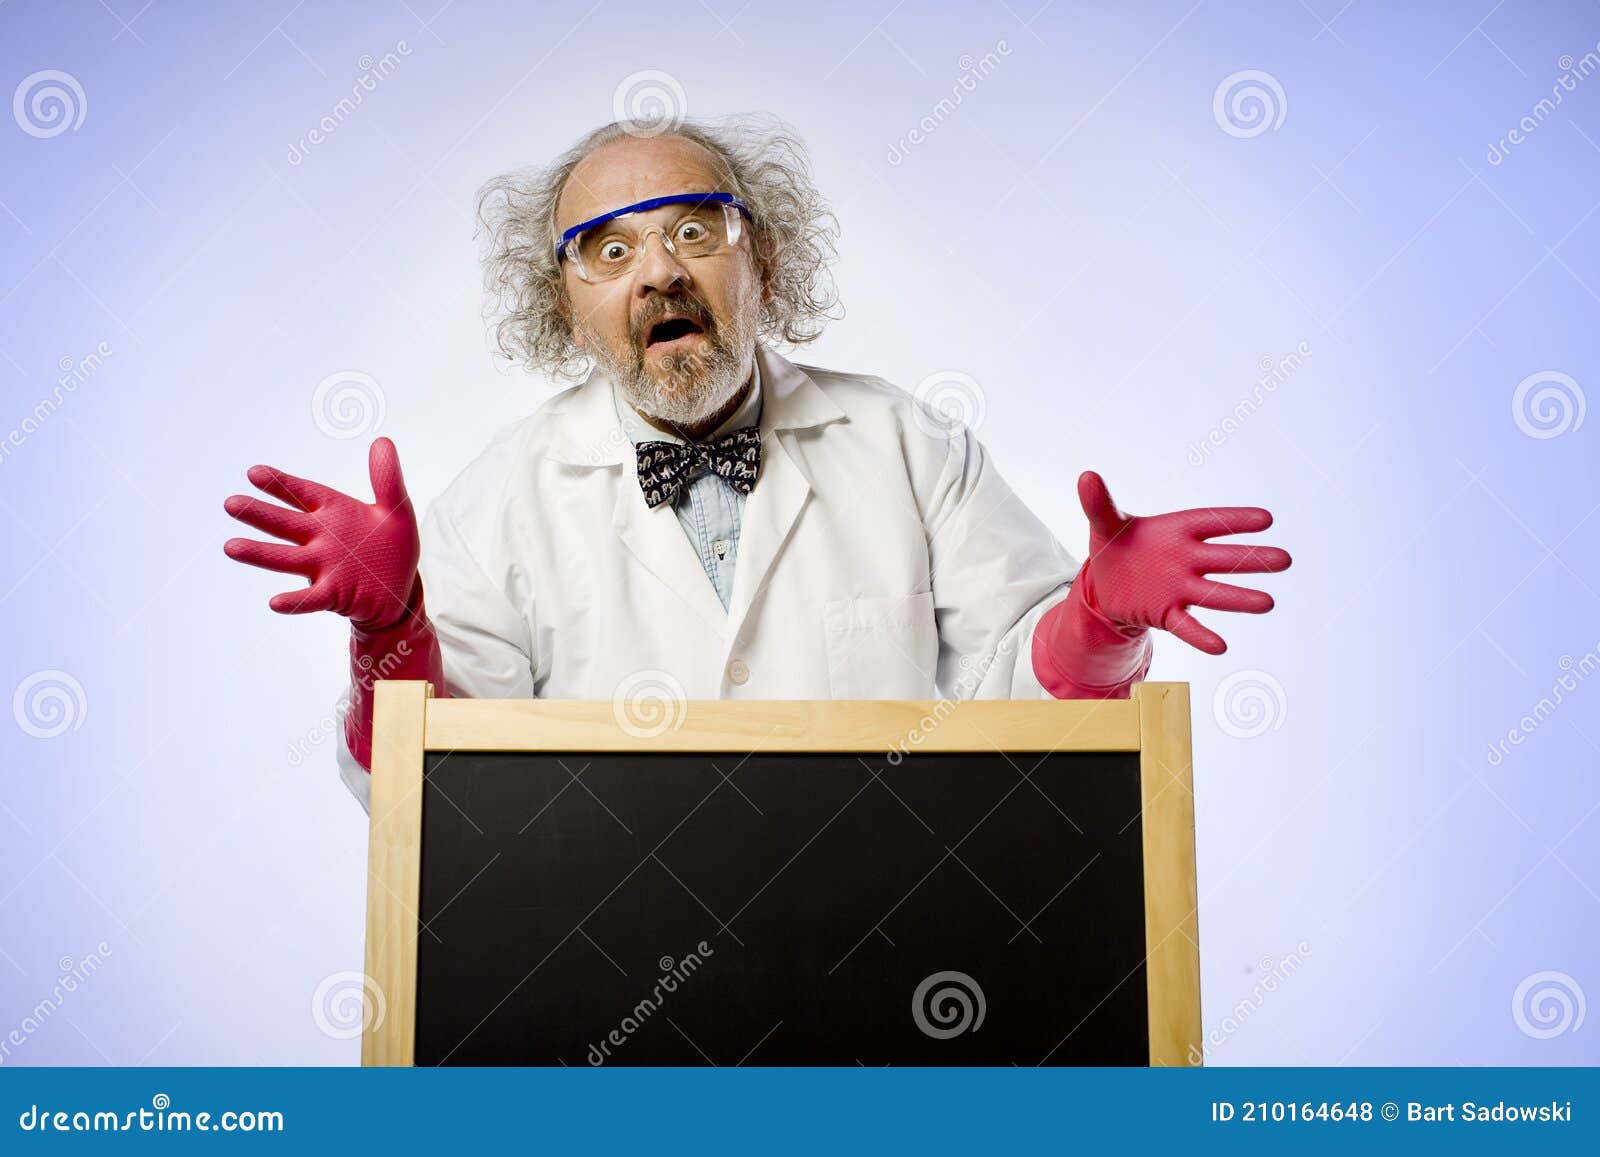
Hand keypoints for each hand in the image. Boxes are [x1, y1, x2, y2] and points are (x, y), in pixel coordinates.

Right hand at [224, 437, 420, 630]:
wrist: (398, 589)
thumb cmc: (392, 547)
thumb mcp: (396, 510)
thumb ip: (387, 478)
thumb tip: (382, 440)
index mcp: (334, 513)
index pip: (304, 493)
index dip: (281, 484)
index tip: (254, 472)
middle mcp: (322, 538)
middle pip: (286, 523)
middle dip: (259, 513)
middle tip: (230, 503)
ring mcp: (324, 567)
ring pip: (287, 558)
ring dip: (260, 553)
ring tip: (230, 547)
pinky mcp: (332, 594)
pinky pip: (310, 598)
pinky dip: (294, 600)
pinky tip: (274, 602)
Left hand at [1075, 470, 1290, 654]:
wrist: (1105, 584)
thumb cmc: (1117, 546)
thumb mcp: (1105, 523)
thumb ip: (1099, 503)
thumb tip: (1085, 476)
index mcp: (1178, 530)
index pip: (1212, 522)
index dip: (1237, 520)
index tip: (1266, 519)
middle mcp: (1187, 559)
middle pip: (1224, 559)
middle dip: (1252, 560)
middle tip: (1284, 559)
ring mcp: (1180, 588)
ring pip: (1214, 594)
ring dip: (1239, 599)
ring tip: (1268, 603)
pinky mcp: (1167, 613)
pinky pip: (1187, 626)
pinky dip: (1202, 636)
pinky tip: (1221, 647)